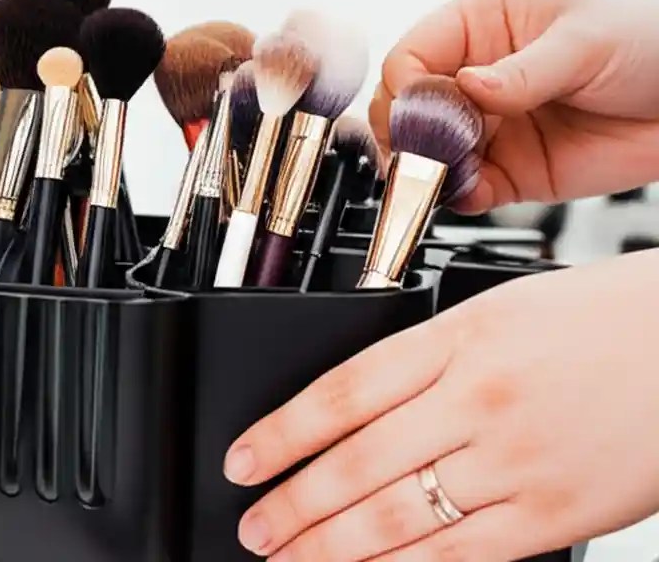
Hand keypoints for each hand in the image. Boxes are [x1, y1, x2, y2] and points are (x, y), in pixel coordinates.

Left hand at [223, 250, 658, 560]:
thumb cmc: (604, 320)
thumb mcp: (499, 308)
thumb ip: (428, 355)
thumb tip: (355, 405)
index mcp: (457, 340)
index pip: (341, 394)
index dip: (280, 435)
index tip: (242, 461)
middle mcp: (478, 402)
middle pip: (357, 465)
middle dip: (293, 505)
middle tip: (254, 527)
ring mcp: (515, 463)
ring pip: (399, 518)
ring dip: (330, 546)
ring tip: (287, 559)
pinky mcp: (554, 515)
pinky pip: (462, 555)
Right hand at [371, 0, 658, 213]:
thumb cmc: (650, 43)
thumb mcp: (585, 42)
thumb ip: (523, 71)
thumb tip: (467, 88)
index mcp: (481, 22)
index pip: (411, 55)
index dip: (407, 86)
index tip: (425, 112)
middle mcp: (474, 73)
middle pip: (404, 107)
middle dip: (407, 132)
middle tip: (426, 151)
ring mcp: (488, 125)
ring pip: (425, 153)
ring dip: (426, 169)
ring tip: (446, 174)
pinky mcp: (506, 171)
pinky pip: (463, 189)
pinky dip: (456, 196)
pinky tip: (470, 190)